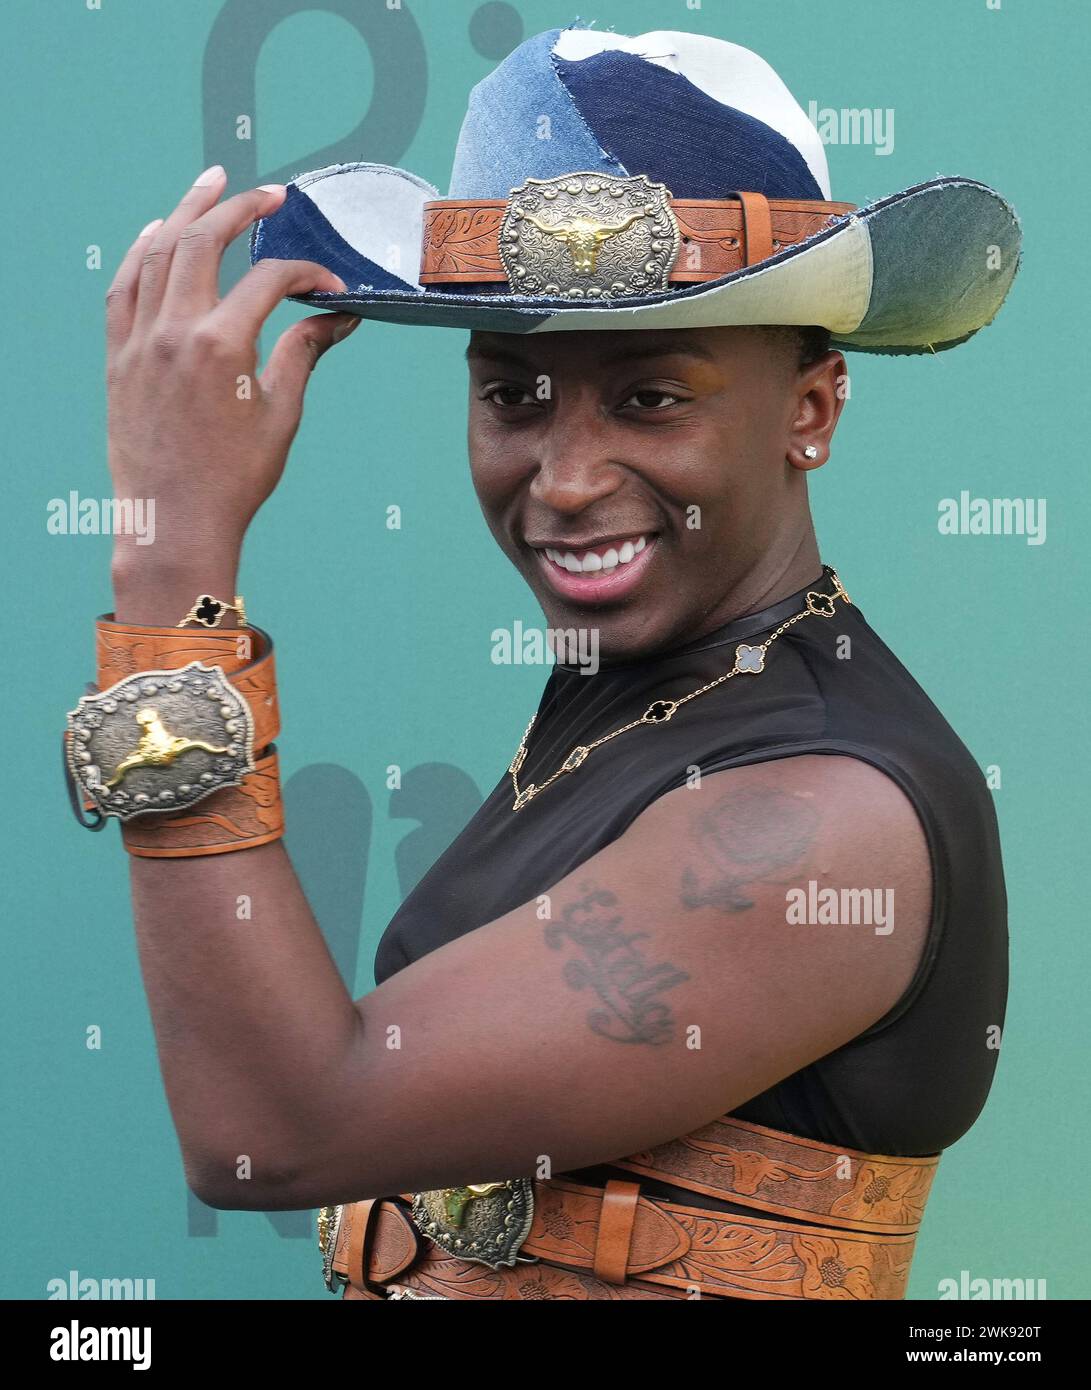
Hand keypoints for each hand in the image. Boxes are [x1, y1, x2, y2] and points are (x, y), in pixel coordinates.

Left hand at [106, 166, 356, 587]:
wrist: (174, 522)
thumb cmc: (234, 479)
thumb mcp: (281, 415)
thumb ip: (303, 354)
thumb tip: (336, 317)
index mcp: (221, 344)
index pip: (268, 281)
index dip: (306, 274)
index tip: (329, 287)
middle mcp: (175, 331)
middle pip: (203, 241)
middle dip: (240, 209)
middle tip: (270, 196)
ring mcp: (140, 341)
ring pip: (156, 253)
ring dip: (185, 211)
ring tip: (211, 184)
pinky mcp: (119, 358)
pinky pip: (123, 289)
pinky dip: (139, 253)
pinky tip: (155, 232)